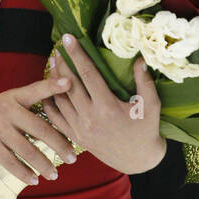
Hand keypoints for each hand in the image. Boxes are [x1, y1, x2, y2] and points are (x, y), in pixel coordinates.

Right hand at [0, 74, 80, 185]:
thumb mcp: (1, 105)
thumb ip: (23, 109)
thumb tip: (50, 125)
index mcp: (13, 97)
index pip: (37, 90)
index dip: (54, 86)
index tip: (71, 82)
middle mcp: (6, 109)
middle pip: (40, 128)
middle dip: (59, 144)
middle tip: (73, 157)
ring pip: (27, 149)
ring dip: (43, 164)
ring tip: (54, 175)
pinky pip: (11, 162)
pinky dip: (24, 173)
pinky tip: (33, 180)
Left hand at [44, 35, 165, 174]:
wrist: (137, 160)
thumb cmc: (146, 130)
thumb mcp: (151, 106)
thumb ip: (144, 82)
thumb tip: (139, 59)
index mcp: (107, 108)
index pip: (88, 74)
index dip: (78, 54)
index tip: (68, 38)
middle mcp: (90, 118)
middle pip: (69, 84)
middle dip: (62, 63)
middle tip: (58, 47)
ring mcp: (80, 129)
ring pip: (60, 100)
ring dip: (54, 79)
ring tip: (53, 62)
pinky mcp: (76, 137)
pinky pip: (56, 117)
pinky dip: (49, 102)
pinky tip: (48, 88)